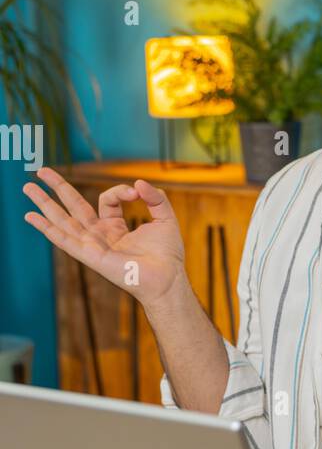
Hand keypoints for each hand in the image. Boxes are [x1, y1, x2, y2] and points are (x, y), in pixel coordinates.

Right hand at [23, 167, 186, 305]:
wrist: (167, 277)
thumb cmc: (167, 254)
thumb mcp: (164, 217)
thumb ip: (155, 197)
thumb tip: (138, 183)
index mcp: (115, 227)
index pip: (106, 200)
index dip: (119, 191)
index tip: (136, 193)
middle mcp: (100, 236)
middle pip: (73, 207)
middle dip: (57, 188)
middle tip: (40, 171)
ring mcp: (92, 246)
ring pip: (63, 220)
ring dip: (44, 204)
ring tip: (27, 187)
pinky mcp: (89, 256)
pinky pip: (64, 240)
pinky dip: (47, 228)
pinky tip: (32, 217)